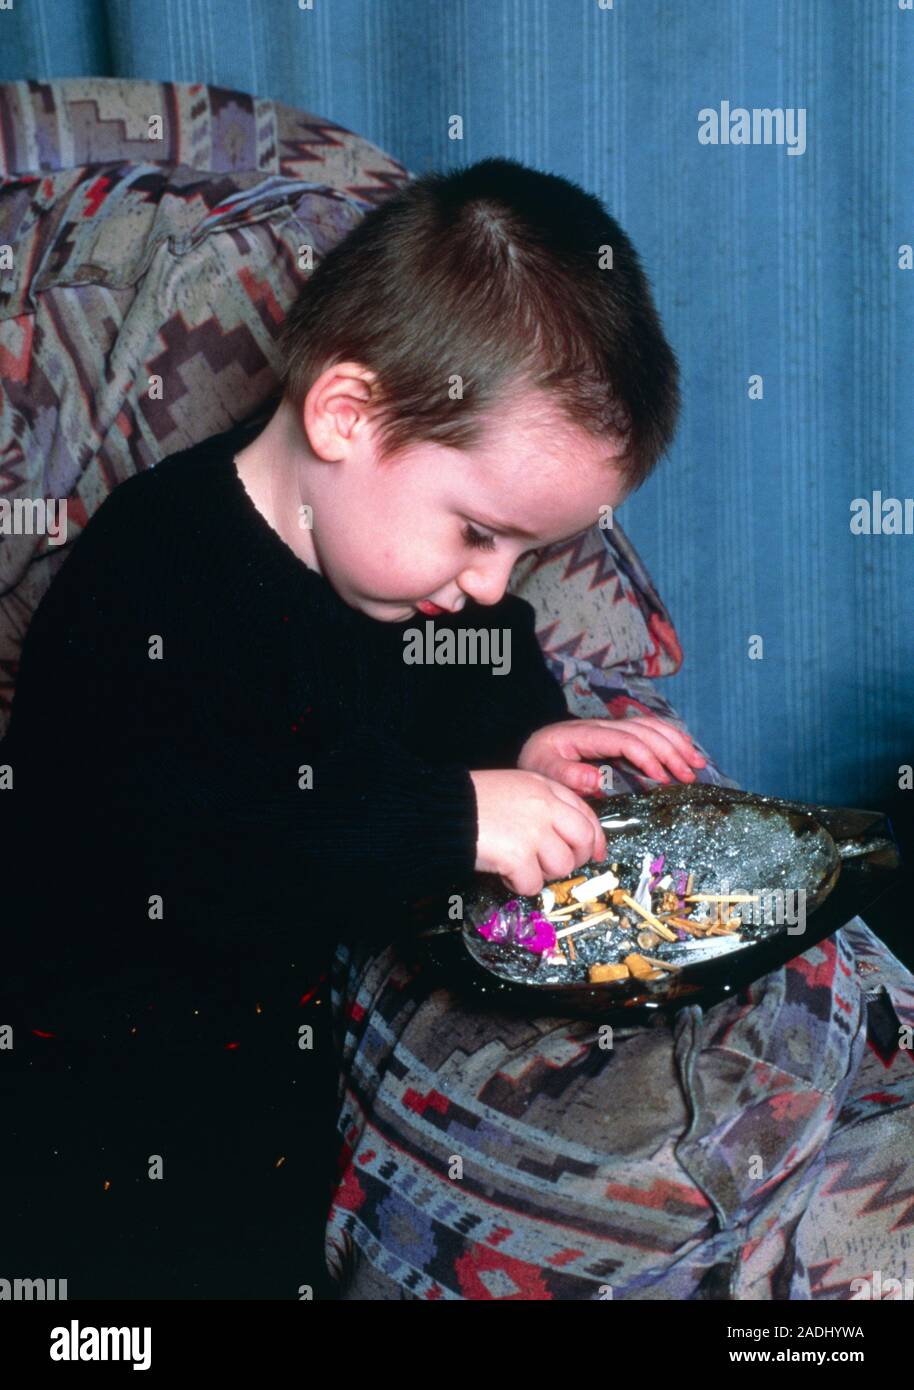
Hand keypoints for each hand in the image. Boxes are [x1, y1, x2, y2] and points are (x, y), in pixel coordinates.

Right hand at [470, 769, 606, 897]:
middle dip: (576, 859)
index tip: (595, 853)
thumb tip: (567, 837)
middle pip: (583, 840)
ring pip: (561, 866)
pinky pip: (533, 883)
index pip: (586, 813)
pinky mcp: (518, 855)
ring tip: (520, 866)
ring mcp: (534, 831)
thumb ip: (543, 805)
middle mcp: (544, 807)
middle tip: (555, 866)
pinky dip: (519, 885)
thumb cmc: (472, 801)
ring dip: (543, 873)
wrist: (443, 810)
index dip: (595, 838)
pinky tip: (505, 873)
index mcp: (544, 788)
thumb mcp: (515, 788)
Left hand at [517, 716, 707, 796]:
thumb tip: (598, 780)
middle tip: (689, 776)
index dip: (647, 757)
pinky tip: (687, 748)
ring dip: (677, 743)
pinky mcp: (616, 733)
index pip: (626, 741)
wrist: (532, 749)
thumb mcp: (544, 771)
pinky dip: (671, 737)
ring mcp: (611, 727)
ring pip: (651, 727)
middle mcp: (602, 726)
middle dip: (671, 752)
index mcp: (586, 734)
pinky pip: (648, 729)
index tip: (663, 779)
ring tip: (698, 763)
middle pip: (645, 731)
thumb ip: (568, 776)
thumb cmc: (538, 763)